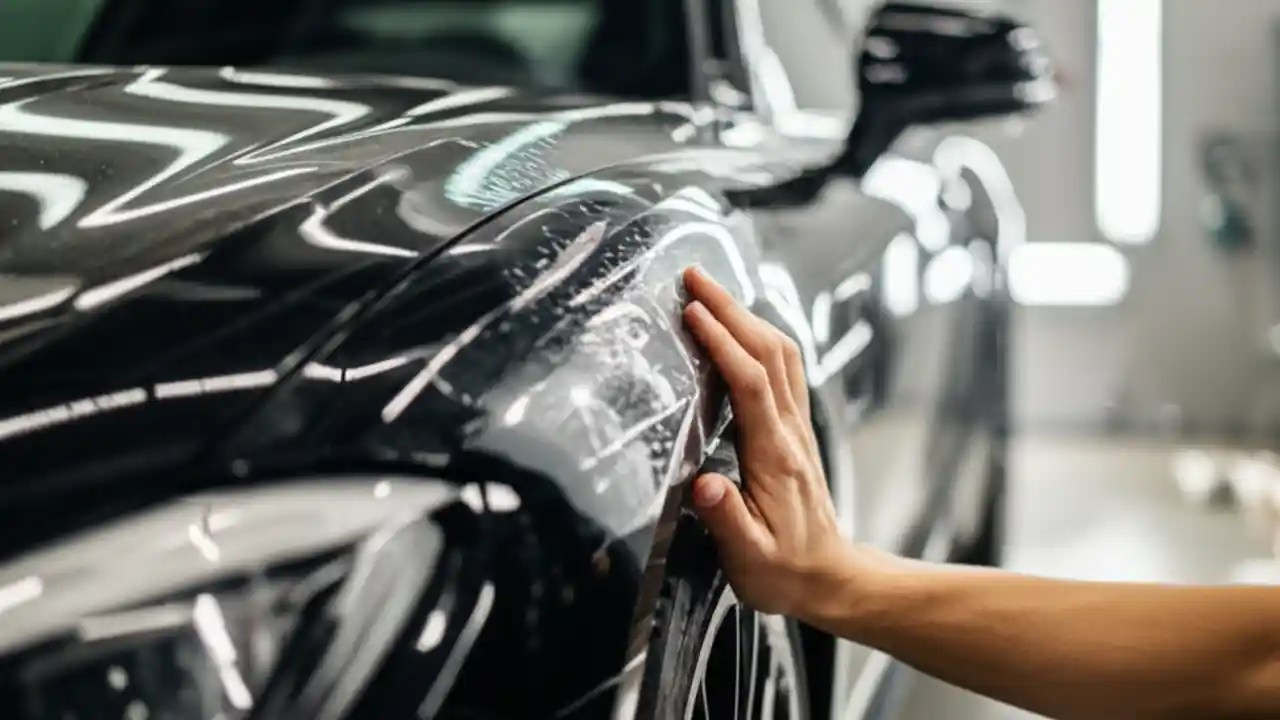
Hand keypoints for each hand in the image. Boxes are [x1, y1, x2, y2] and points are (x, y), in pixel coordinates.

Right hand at [682, 267, 866, 620]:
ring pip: (779, 353)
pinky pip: (781, 368)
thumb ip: (727, 520)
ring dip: (746, 314)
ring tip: (709, 288)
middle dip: (730, 307)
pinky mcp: (793, 430)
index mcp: (774, 456)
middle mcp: (790, 432)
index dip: (721, 343)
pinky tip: (739, 326)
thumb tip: (704, 483)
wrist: (830, 579)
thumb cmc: (785, 572)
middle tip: (693, 274)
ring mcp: (795, 427)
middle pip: (767, 352)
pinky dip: (757, 336)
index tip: (691, 311)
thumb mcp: (750, 559)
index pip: (749, 384)